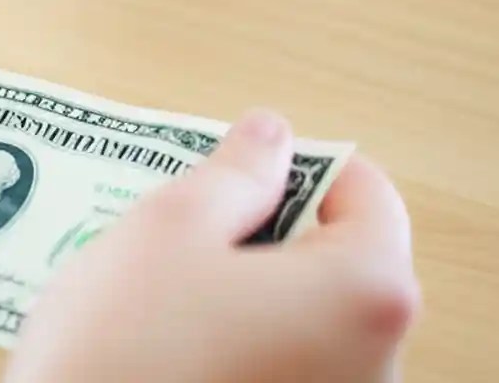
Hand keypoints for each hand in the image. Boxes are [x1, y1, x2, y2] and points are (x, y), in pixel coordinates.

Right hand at [5, 109, 419, 382]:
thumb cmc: (122, 352)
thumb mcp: (168, 227)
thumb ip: (234, 172)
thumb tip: (269, 139)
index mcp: (365, 293)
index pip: (364, 192)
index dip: (297, 164)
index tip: (233, 166)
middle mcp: (376, 361)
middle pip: (338, 259)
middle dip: (264, 230)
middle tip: (181, 232)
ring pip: (304, 316)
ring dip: (244, 289)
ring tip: (162, 294)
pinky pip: (281, 363)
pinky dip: (236, 341)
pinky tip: (168, 345)